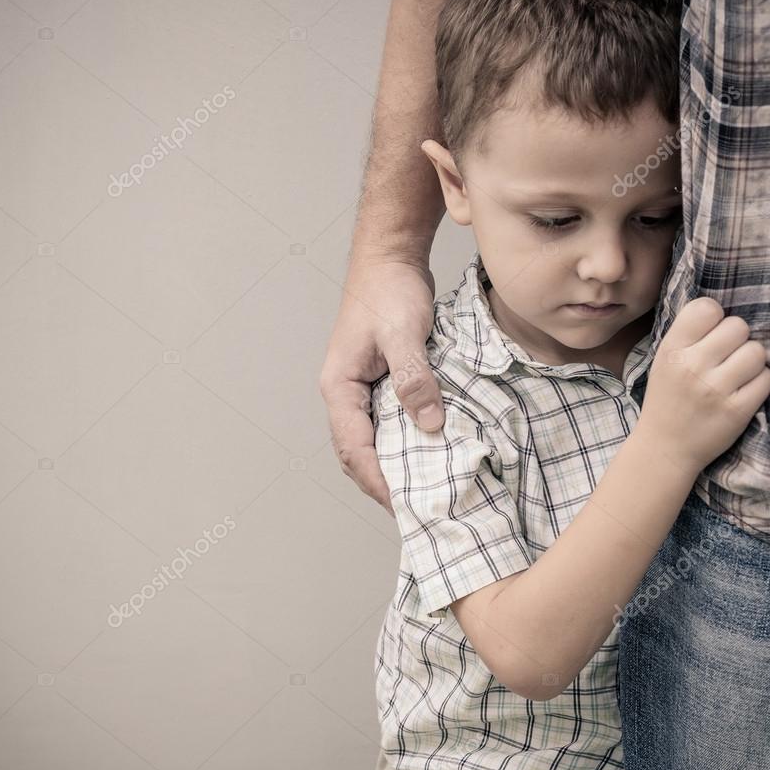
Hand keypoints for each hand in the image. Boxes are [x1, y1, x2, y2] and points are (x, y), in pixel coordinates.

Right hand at [320, 253, 443, 510]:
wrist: (390, 258)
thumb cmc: (389, 290)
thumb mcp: (403, 334)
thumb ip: (414, 379)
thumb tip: (430, 426)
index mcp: (339, 387)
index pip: (354, 447)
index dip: (377, 480)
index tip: (403, 506)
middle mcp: (344, 393)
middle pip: (356, 453)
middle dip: (381, 484)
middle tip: (416, 511)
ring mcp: (361, 389)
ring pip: (371, 441)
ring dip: (391, 467)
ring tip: (422, 492)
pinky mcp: (380, 382)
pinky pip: (387, 423)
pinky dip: (403, 444)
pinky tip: (427, 454)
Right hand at [635, 296, 769, 476]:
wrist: (665, 447)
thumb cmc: (669, 398)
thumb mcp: (664, 361)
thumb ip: (690, 334)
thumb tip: (726, 309)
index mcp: (672, 349)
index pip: (707, 308)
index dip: (716, 318)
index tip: (711, 334)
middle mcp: (692, 366)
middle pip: (738, 327)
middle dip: (736, 340)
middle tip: (725, 357)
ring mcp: (715, 389)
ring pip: (756, 351)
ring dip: (751, 361)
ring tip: (735, 374)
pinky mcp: (737, 410)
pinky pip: (766, 379)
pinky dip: (758, 383)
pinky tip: (742, 391)